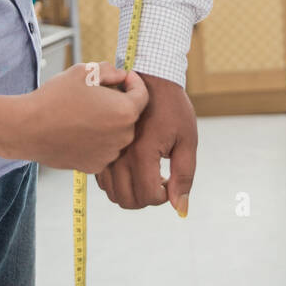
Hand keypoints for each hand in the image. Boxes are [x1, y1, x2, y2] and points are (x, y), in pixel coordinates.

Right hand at [15, 61, 147, 172]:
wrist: (27, 129)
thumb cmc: (55, 98)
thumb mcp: (84, 71)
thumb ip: (109, 70)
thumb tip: (122, 76)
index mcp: (125, 112)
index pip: (142, 94)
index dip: (134, 82)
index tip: (123, 77)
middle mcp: (123, 137)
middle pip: (129, 115)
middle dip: (118, 102)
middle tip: (98, 93)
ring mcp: (109, 154)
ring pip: (116, 133)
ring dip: (108, 122)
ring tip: (84, 113)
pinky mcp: (94, 166)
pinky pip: (103, 148)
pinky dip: (96, 139)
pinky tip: (78, 130)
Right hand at [95, 73, 197, 212]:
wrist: (148, 76)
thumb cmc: (172, 106)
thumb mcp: (187, 138)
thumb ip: (184, 175)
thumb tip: (181, 208)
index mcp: (142, 153)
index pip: (149, 197)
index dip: (164, 196)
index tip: (170, 179)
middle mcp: (120, 155)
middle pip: (128, 200)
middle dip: (147, 198)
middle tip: (159, 180)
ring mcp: (106, 151)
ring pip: (113, 194)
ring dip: (131, 192)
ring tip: (146, 173)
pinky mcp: (98, 147)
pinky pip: (103, 180)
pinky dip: (117, 182)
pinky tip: (132, 166)